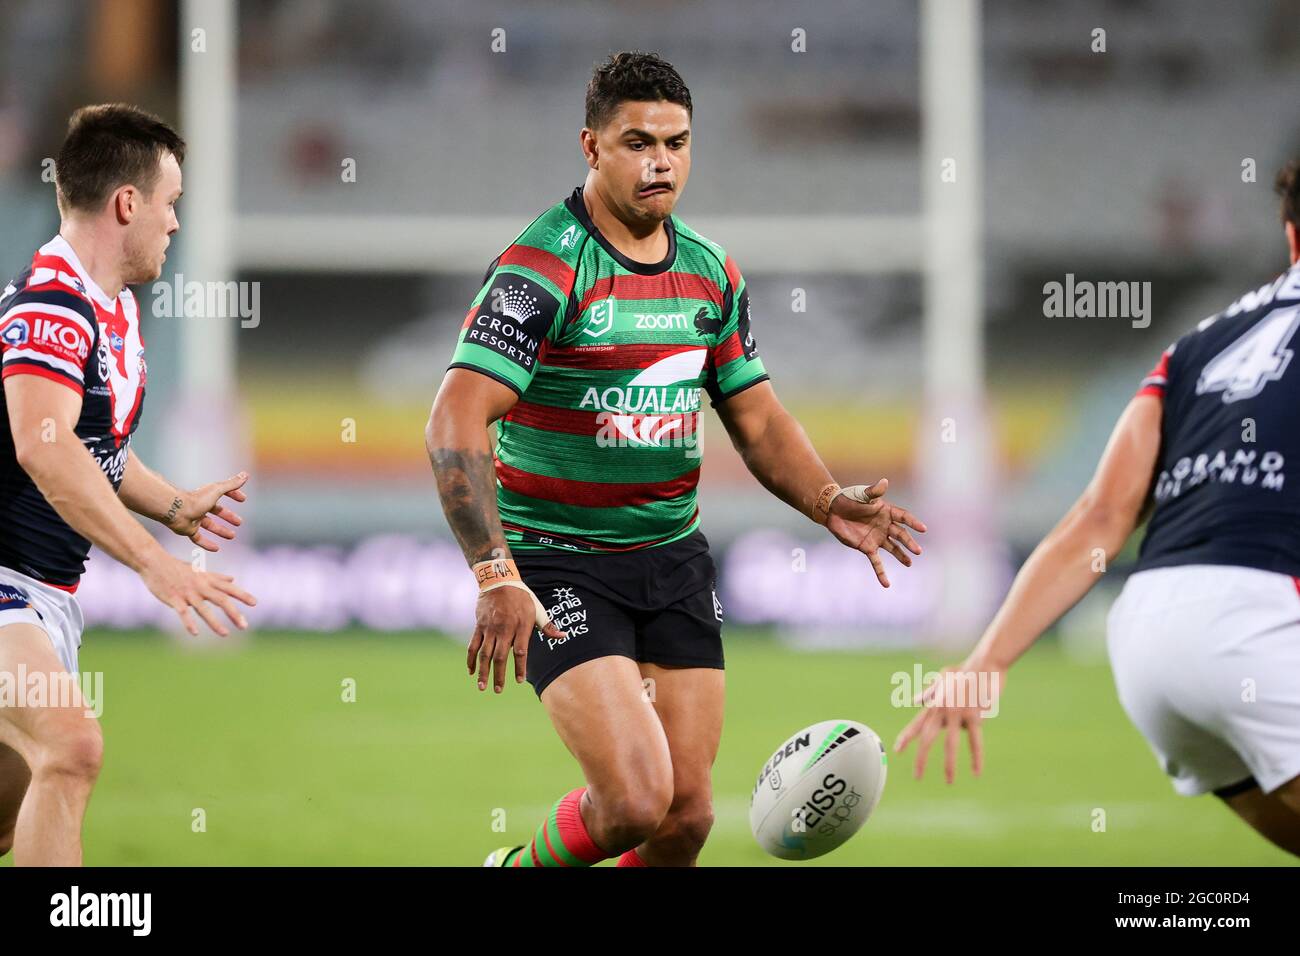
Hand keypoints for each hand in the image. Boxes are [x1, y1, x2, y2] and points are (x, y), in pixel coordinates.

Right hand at [139, 552, 256, 636]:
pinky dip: (189, 623)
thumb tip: (233, 579)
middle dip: (234, 613)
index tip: (255, 603)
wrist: (154, 562)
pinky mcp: (174, 599)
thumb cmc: (177, 567)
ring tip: (225, 634)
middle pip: (221, 600)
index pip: (229, 588)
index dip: (242, 595)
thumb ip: (217, 577)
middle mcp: (200, 586)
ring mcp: (187, 593)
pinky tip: (195, 633)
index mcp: (207, 580)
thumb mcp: (200, 571)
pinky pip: (183, 613)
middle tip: (245, 626)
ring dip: (215, 623)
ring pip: (204, 609)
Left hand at [167, 472, 247, 551]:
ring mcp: (194, 518)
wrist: (176, 510)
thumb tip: (246, 475)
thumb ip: (232, 484)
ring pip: (209, 525)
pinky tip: (216, 549)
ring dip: (221, 530)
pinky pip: (198, 538)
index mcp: (207, 496)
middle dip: (228, 516)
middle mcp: (201, 506)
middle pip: (217, 511)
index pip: (223, 493)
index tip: (243, 500)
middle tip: (239, 522)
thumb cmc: (196, 499)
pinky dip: (207, 544)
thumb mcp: (218, 490)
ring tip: (232, 536)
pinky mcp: (189, 530)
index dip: (234, 495)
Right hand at [467, 587, 565, 693]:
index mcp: (521, 626)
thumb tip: (564, 636)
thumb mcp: (537, 609)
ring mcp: (490, 628)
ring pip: (485, 654)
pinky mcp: (479, 626)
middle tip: (498, 691)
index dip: (520, 667)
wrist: (498, 581)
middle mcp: (504, 629)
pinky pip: (473, 645)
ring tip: (482, 687)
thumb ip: (548, 626)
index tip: (520, 680)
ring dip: (483, 671)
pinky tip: (470, 671)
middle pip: (501, 656)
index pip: (520, 651)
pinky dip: (470, 659)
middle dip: (499, 675)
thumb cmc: (522, 597)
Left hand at [824, 478, 925, 586]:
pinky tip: (887, 584)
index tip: (923, 529)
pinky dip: (881, 573)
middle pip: (900, 534)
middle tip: (918, 551)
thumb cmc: (849, 499)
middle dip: (909, 543)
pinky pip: (876, 562)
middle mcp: (885, 526)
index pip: (903, 517)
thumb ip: (874, 491)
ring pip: (893, 548)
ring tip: (910, 564)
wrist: (833, 510)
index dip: (913, 522)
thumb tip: (884, 481)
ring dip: (901, 556)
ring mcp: (877, 537)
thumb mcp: (862, 494)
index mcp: (886, 511)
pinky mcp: (867, 547)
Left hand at [893, 663, 1004, 782]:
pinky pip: (976, 740)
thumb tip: (915, 700)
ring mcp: (957, 713)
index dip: (906, 738)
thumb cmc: (964, 672)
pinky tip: (976, 772)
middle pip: (928, 738)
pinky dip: (976, 756)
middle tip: (916, 776)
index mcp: (933, 704)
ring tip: (949, 781)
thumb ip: (929, 692)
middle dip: (921, 758)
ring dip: (949, 764)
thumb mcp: (942, 679)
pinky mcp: (975, 715)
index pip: (916, 724)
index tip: (897, 751)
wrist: (984, 664)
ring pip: (951, 743)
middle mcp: (942, 710)